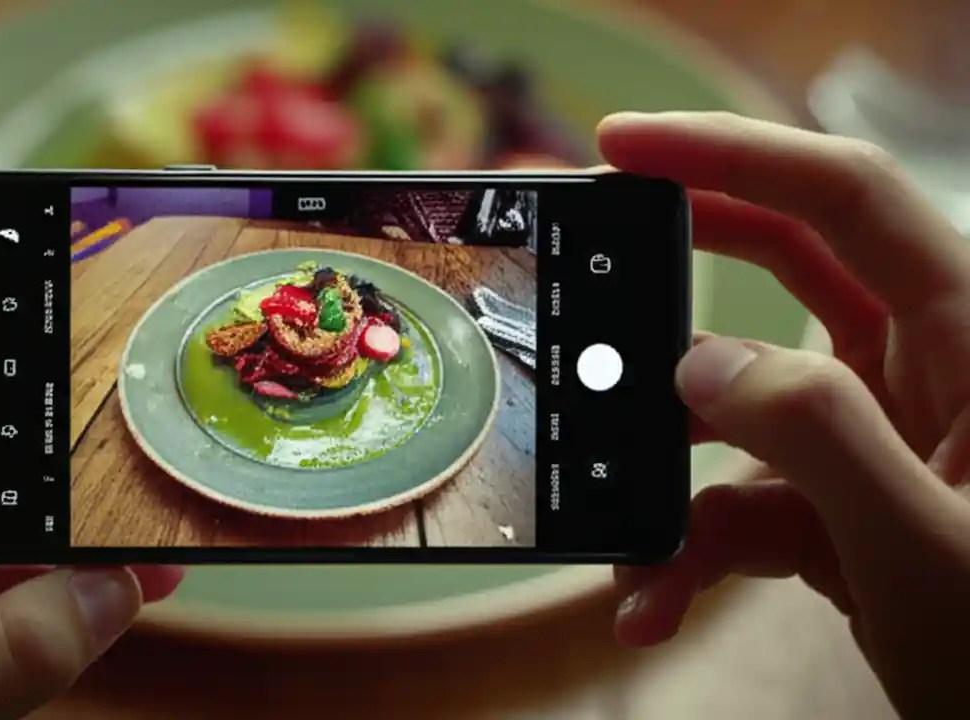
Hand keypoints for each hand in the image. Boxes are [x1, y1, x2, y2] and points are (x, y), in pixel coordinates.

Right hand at [599, 112, 969, 716]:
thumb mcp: (925, 550)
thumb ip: (817, 439)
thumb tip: (699, 365)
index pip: (845, 200)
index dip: (731, 153)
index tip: (625, 145)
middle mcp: (920, 371)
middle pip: (785, 266)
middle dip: (675, 265)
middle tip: (588, 256)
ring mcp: (874, 440)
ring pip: (740, 408)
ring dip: (667, 473)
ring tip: (626, 544)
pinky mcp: (839, 505)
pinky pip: (741, 499)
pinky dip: (688, 547)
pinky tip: (654, 601)